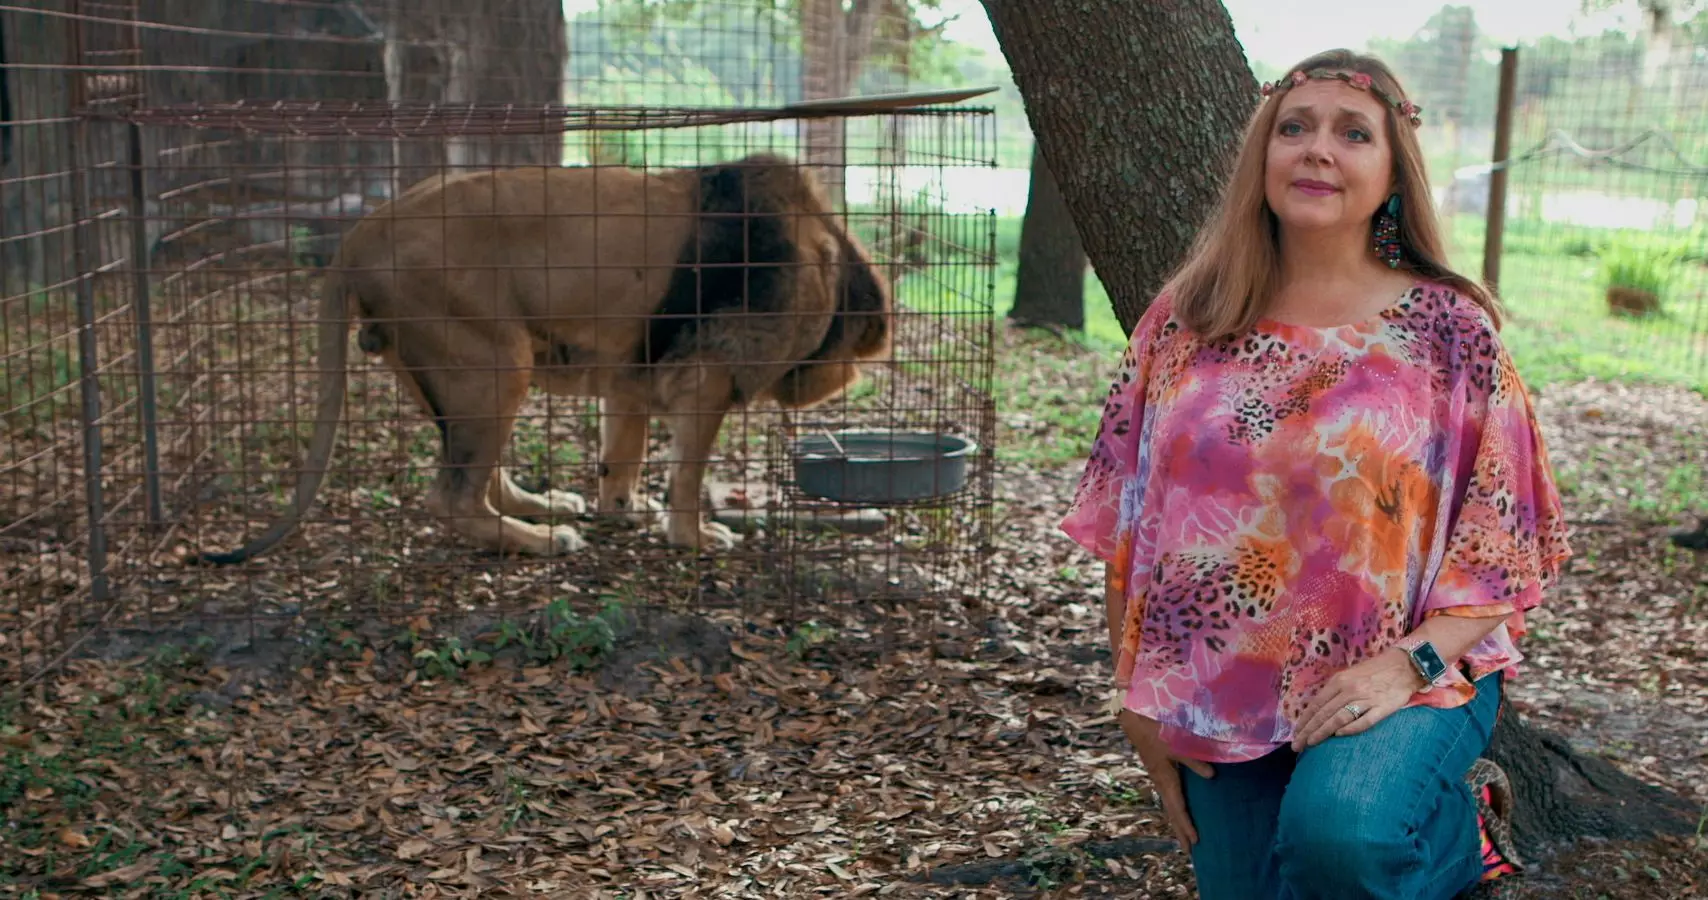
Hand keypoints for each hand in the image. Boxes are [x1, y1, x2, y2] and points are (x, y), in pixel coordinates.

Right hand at [1118, 709, 1214, 847]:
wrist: (1134, 719)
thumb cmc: (1156, 729)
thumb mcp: (1178, 743)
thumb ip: (1195, 760)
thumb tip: (1212, 776)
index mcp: (1165, 778)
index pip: (1178, 808)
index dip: (1187, 825)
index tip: (1196, 842)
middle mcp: (1160, 782)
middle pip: (1172, 812)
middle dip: (1181, 831)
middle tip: (1189, 851)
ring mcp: (1158, 778)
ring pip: (1168, 806)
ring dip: (1177, 822)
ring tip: (1184, 837)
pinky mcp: (1158, 772)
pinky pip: (1167, 797)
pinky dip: (1174, 809)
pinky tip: (1177, 810)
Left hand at [1291, 647, 1426, 751]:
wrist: (1404, 666)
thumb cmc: (1374, 671)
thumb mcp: (1349, 675)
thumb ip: (1334, 691)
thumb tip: (1317, 710)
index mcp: (1339, 681)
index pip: (1316, 704)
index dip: (1304, 720)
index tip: (1295, 733)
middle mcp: (1350, 690)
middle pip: (1324, 713)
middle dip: (1308, 731)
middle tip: (1297, 745)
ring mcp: (1366, 699)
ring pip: (1339, 718)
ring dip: (1322, 732)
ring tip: (1311, 744)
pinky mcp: (1383, 708)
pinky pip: (1364, 720)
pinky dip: (1350, 728)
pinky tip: (1339, 736)